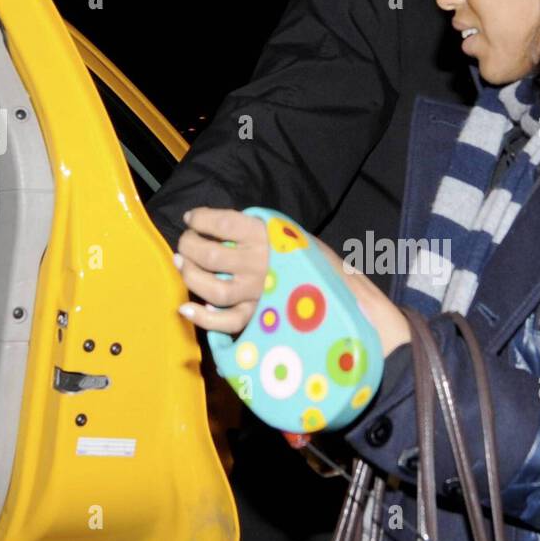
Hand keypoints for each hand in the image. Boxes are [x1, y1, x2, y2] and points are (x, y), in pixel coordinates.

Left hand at [172, 207, 410, 355]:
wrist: (356, 304)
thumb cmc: (326, 267)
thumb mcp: (300, 238)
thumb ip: (268, 234)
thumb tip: (230, 230)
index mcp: (271, 236)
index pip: (223, 222)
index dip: (201, 218)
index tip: (192, 218)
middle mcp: (261, 263)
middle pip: (209, 254)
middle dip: (189, 246)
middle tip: (185, 243)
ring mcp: (257, 293)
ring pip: (210, 287)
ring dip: (190, 276)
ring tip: (184, 266)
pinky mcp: (259, 319)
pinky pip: (224, 322)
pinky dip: (202, 318)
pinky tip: (188, 310)